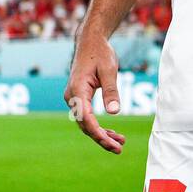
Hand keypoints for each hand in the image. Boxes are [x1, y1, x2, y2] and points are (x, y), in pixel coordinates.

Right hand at [63, 31, 125, 153]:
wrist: (90, 42)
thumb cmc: (100, 53)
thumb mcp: (109, 70)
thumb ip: (111, 91)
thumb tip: (114, 112)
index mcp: (78, 90)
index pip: (86, 118)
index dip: (99, 134)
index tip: (112, 144)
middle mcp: (72, 96)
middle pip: (85, 125)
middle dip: (102, 138)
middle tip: (119, 149)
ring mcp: (74, 98)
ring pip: (86, 123)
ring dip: (102, 134)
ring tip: (120, 143)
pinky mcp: (79, 99)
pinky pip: (88, 117)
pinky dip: (99, 126)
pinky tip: (113, 134)